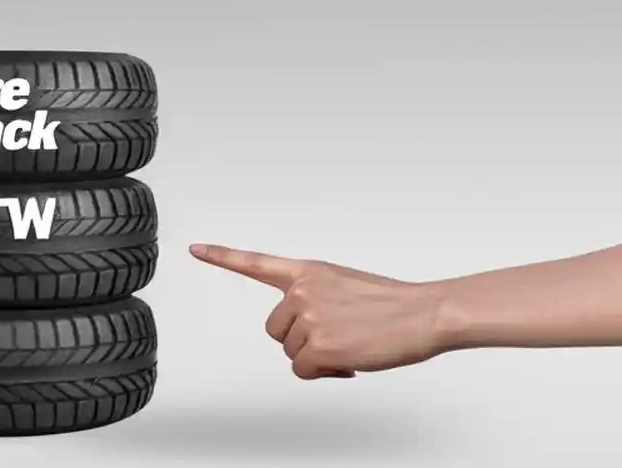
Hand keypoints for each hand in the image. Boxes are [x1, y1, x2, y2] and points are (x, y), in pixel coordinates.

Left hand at [189, 243, 452, 379]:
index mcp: (308, 271)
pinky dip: (324, 373)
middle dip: (301, 341)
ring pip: (291, 352)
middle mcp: (301, 290)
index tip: (195, 249)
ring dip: (318, 357)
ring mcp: (308, 316)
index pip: (256, 262)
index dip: (222, 257)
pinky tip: (350, 361)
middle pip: (277, 330)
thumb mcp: (344, 286)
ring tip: (352, 344)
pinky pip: (303, 370)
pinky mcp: (318, 344)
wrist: (425, 313)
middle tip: (339, 337)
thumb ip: (314, 299)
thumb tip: (304, 337)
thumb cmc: (393, 304)